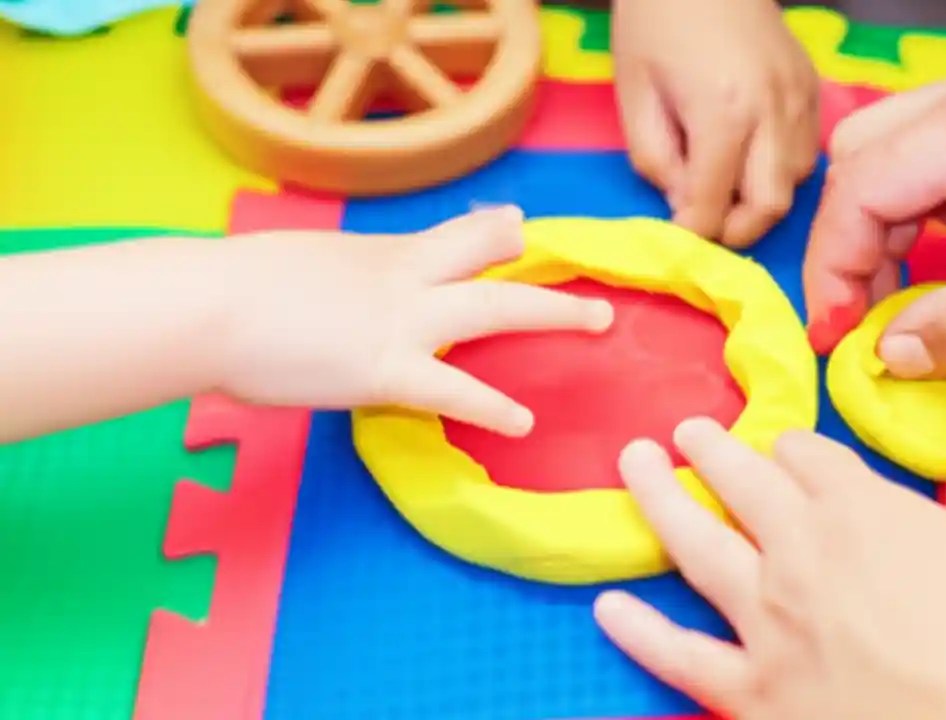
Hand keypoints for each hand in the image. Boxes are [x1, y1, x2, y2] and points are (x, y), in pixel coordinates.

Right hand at [219, 207, 612, 435]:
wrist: (204, 307)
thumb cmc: (225, 292)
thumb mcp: (291, 270)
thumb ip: (328, 282)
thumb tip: (324, 298)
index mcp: (375, 254)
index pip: (448, 238)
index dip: (488, 235)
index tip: (519, 228)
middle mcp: (400, 277)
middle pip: (485, 256)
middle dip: (539, 266)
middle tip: (589, 280)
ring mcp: (401, 320)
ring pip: (495, 306)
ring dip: (553, 311)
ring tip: (600, 322)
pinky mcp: (386, 369)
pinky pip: (455, 387)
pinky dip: (493, 405)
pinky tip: (522, 421)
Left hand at [596, 418, 945, 718]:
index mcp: (854, 508)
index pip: (807, 457)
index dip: (791, 448)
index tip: (780, 446)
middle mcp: (797, 549)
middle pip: (741, 483)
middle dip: (712, 450)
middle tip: (687, 431)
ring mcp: (765, 616)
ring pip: (696, 545)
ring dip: (659, 500)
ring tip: (634, 465)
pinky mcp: (749, 684)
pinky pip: (680, 653)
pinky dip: (639, 631)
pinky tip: (607, 607)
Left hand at [612, 0, 819, 247]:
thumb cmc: (655, 22)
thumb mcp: (634, 96)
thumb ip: (656, 162)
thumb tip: (684, 205)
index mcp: (723, 114)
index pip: (714, 208)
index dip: (693, 233)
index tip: (678, 235)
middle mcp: (772, 111)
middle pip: (768, 208)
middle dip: (735, 230)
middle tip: (706, 222)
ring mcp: (799, 98)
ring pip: (796, 184)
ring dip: (760, 199)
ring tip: (727, 185)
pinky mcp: (812, 87)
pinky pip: (807, 150)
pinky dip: (781, 168)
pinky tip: (751, 155)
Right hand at [804, 44, 945, 376]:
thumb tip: (890, 353)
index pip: (859, 188)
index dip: (832, 269)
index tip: (838, 338)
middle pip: (867, 157)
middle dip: (852, 243)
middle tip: (866, 320)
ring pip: (906, 156)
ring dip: (893, 230)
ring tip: (910, 303)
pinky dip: (938, 215)